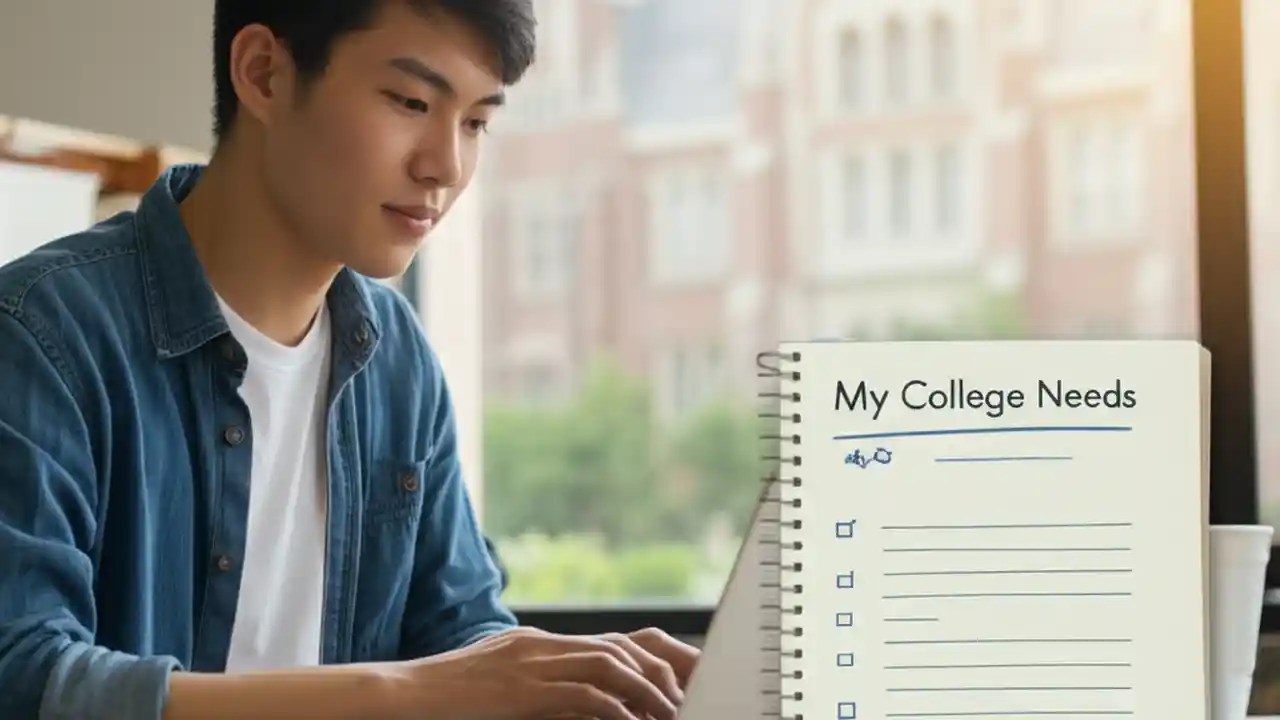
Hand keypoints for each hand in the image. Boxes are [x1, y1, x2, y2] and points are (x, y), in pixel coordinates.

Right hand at [391, 626, 700, 719]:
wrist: (400, 696)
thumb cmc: (444, 698)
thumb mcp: (497, 682)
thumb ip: (534, 683)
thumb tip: (572, 700)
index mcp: (538, 644)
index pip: (608, 644)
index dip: (646, 663)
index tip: (673, 686)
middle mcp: (541, 646)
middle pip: (619, 649)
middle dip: (658, 672)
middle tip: (686, 698)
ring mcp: (531, 664)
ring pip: (609, 667)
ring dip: (645, 691)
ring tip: (669, 712)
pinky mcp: (522, 690)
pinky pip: (581, 695)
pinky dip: (613, 709)